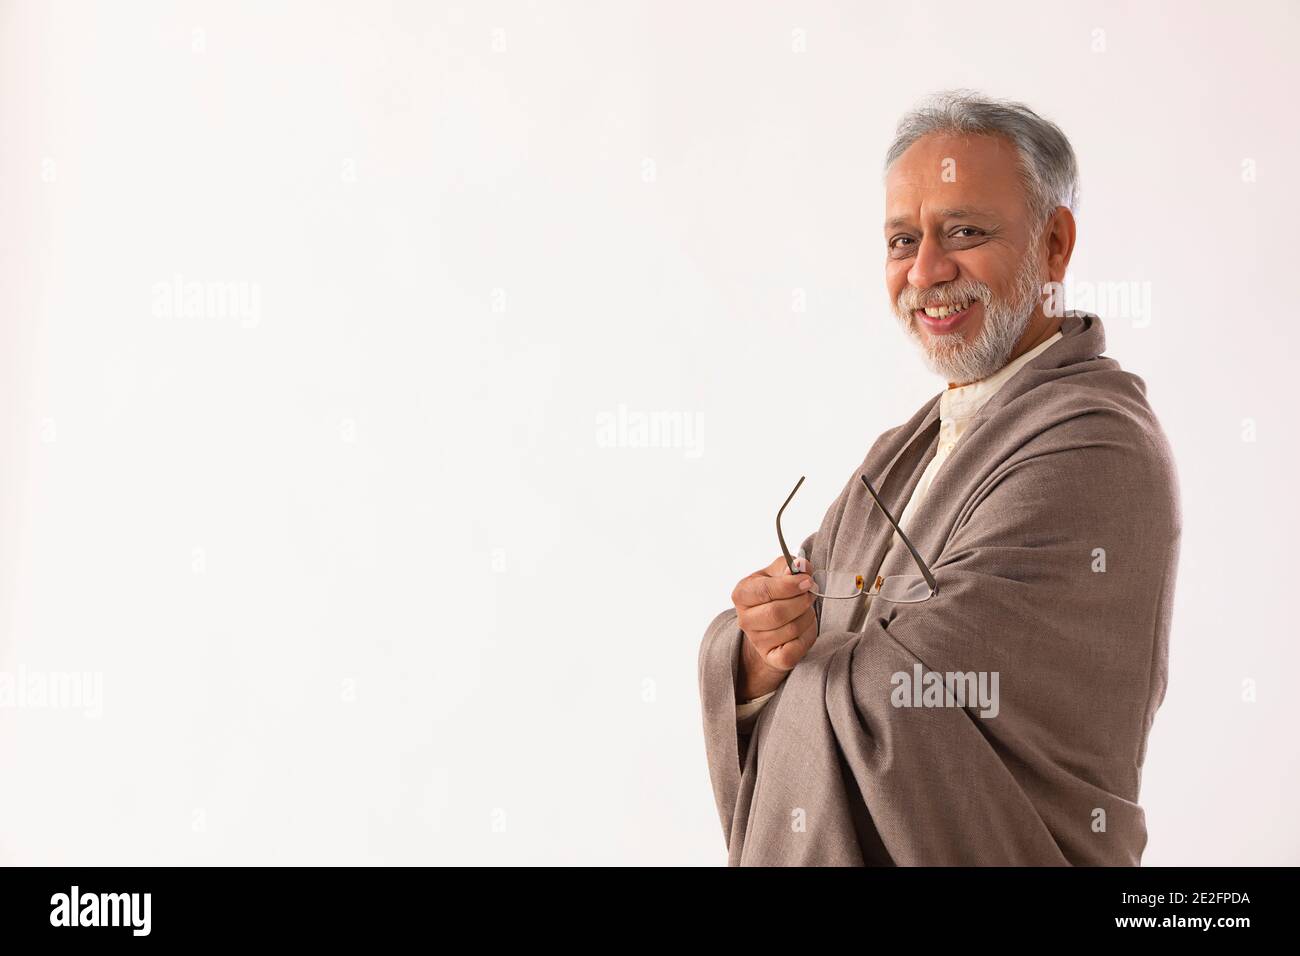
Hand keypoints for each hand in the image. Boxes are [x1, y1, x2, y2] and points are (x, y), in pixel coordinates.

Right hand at [731, 555, 817, 700]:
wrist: (772, 625)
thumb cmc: (776, 593)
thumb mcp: (778, 573)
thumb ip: (789, 565)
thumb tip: (800, 566)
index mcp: (742, 594)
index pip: (765, 591)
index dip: (790, 586)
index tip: (808, 581)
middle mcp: (744, 620)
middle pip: (778, 612)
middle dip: (801, 602)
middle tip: (810, 594)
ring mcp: (757, 641)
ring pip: (791, 629)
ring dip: (807, 617)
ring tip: (806, 610)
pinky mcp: (772, 658)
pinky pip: (795, 650)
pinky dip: (806, 636)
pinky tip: (804, 628)